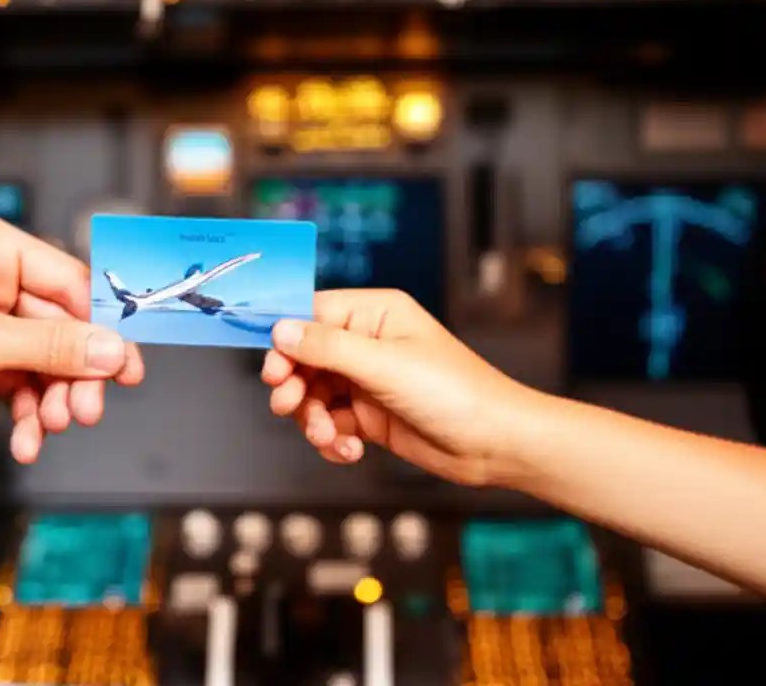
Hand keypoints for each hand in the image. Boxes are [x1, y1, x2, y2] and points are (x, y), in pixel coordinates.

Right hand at [261, 289, 537, 485]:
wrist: (495, 444)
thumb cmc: (457, 394)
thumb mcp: (385, 365)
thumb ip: (328, 348)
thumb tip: (280, 330)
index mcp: (375, 314)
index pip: (311, 314)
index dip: (284, 339)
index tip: (270, 367)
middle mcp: (368, 343)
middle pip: (304, 357)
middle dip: (293, 384)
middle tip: (287, 404)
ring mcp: (368, 380)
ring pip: (313, 394)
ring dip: (311, 419)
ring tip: (327, 436)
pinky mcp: (370, 416)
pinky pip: (331, 422)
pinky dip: (331, 439)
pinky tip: (348, 451)